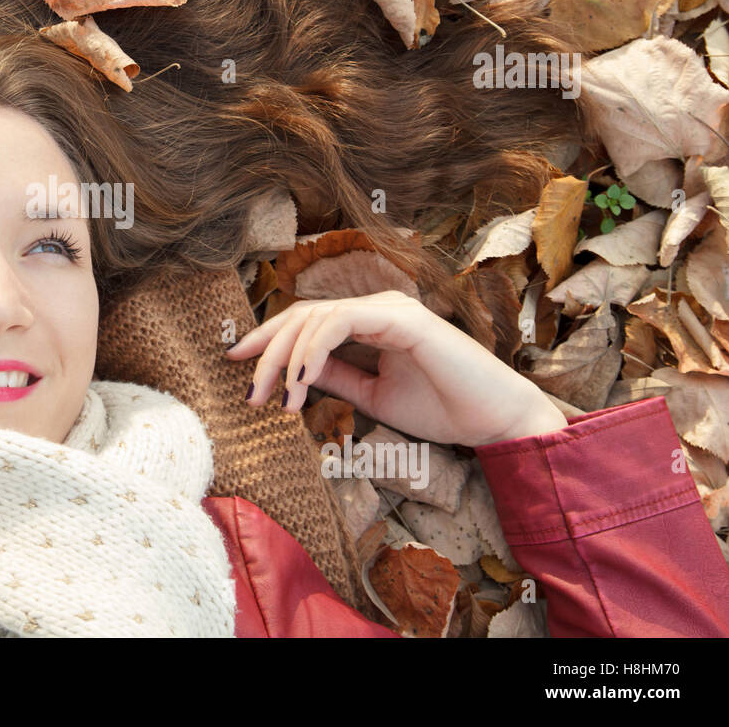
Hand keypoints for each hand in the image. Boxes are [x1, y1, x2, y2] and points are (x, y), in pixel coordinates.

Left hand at [225, 290, 567, 446]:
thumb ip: (336, 377)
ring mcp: (388, 308)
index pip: (304, 321)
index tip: (235, 365)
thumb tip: (293, 371)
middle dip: (265, 352)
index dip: (266, 341)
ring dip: (287, 360)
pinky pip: (340, 322)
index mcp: (368, 322)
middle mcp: (375, 307)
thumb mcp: (372, 395)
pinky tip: (302, 383)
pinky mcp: (400, 318)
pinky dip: (314, 351)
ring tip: (278, 401)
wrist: (493, 421)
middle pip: (300, 316)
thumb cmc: (442, 409)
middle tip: (247, 393)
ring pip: (314, 318)